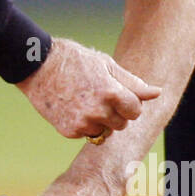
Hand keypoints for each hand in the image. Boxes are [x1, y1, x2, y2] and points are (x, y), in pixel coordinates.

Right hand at [16, 37, 160, 139]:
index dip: (128, 102)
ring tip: (84, 101)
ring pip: (104, 132)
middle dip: (115, 113)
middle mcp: (99, 111)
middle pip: (121, 124)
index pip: (135, 111)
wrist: (36, 66)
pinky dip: (82, 124)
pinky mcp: (69, 131)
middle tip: (97, 95)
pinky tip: (72, 107)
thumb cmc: (75, 61)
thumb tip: (157, 93)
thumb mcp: (106, 65)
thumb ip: (133, 83)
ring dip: (99, 121)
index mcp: (112, 93)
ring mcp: (83, 123)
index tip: (116, 93)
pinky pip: (86, 134)